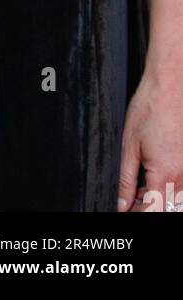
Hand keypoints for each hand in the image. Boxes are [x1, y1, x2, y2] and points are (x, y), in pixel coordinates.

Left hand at [117, 72, 182, 210]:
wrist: (170, 86)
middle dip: (147, 208)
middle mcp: (182, 176)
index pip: (153, 211)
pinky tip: (152, 178)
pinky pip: (181, 185)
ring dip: (157, 199)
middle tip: (129, 200)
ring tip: (139, 189)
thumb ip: (125, 180)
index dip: (138, 214)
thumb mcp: (129, 146)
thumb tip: (122, 203)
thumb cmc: (150, 109)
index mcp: (164, 174)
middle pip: (166, 207)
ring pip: (175, 199)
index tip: (126, 210)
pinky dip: (166, 187)